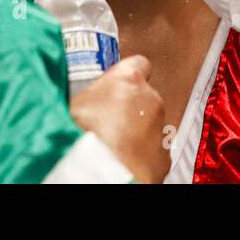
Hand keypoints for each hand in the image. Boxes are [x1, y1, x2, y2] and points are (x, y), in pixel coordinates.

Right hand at [70, 55, 168, 183]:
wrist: (99, 175)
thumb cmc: (80, 139)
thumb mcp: (75, 105)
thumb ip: (93, 97)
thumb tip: (86, 100)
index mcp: (129, 79)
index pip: (139, 64)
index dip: (128, 78)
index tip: (117, 89)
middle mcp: (151, 100)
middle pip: (145, 99)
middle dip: (132, 110)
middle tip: (108, 126)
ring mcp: (160, 129)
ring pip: (151, 126)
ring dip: (137, 134)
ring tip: (113, 148)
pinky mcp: (164, 156)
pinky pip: (154, 151)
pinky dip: (143, 156)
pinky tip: (124, 163)